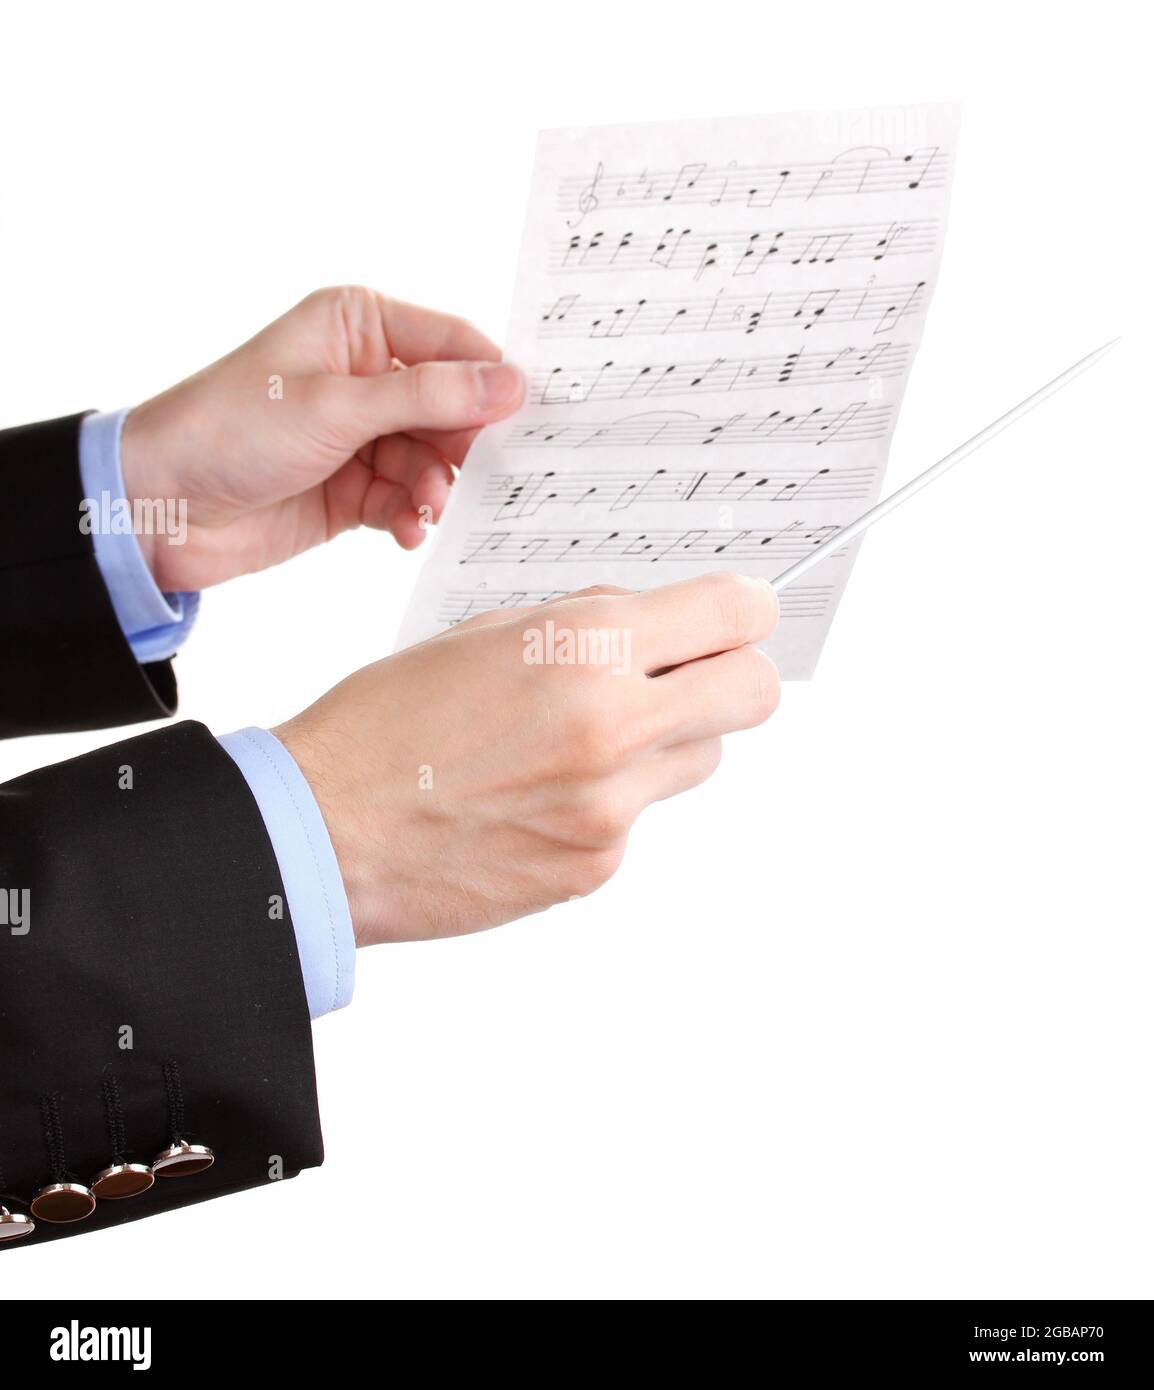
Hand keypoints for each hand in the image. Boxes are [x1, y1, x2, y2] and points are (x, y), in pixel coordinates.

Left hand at [120, 285, 524, 589]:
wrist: (161, 506)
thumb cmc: (230, 430)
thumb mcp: (337, 407)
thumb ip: (429, 397)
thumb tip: (511, 384)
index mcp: (358, 325)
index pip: (451, 343)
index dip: (491, 379)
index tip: (530, 416)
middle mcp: (364, 374)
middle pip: (450, 407)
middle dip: (462, 446)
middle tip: (471, 477)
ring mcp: (359, 434)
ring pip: (431, 459)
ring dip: (433, 488)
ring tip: (421, 508)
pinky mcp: (351, 488)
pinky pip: (404, 499)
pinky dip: (409, 516)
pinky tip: (404, 531)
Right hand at [273, 573, 780, 944]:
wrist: (325, 831)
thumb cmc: (385, 723)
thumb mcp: (482, 634)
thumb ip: (580, 622)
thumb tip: (648, 622)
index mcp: (585, 647)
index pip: (735, 613)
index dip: (743, 608)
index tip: (737, 613)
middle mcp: (614, 726)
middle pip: (753, 693)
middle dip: (732, 676)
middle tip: (686, 676)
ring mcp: (610, 808)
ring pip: (701, 758)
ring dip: (666, 740)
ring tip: (580, 742)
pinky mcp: (595, 868)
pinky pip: (639, 817)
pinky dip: (608, 800)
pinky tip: (538, 796)